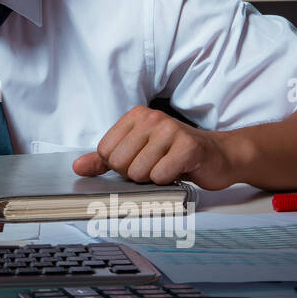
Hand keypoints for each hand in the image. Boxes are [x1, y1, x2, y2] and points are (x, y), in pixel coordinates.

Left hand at [71, 105, 237, 190]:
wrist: (219, 156)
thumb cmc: (176, 154)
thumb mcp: (137, 152)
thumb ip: (105, 159)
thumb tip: (77, 167)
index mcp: (135, 116)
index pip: (105, 152)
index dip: (120, 166)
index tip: (139, 160)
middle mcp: (152, 118)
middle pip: (120, 163)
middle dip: (136, 173)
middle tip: (155, 166)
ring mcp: (171, 130)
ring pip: (140, 172)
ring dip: (153, 178)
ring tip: (168, 167)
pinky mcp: (189, 147)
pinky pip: (161, 175)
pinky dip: (168, 180)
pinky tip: (180, 170)